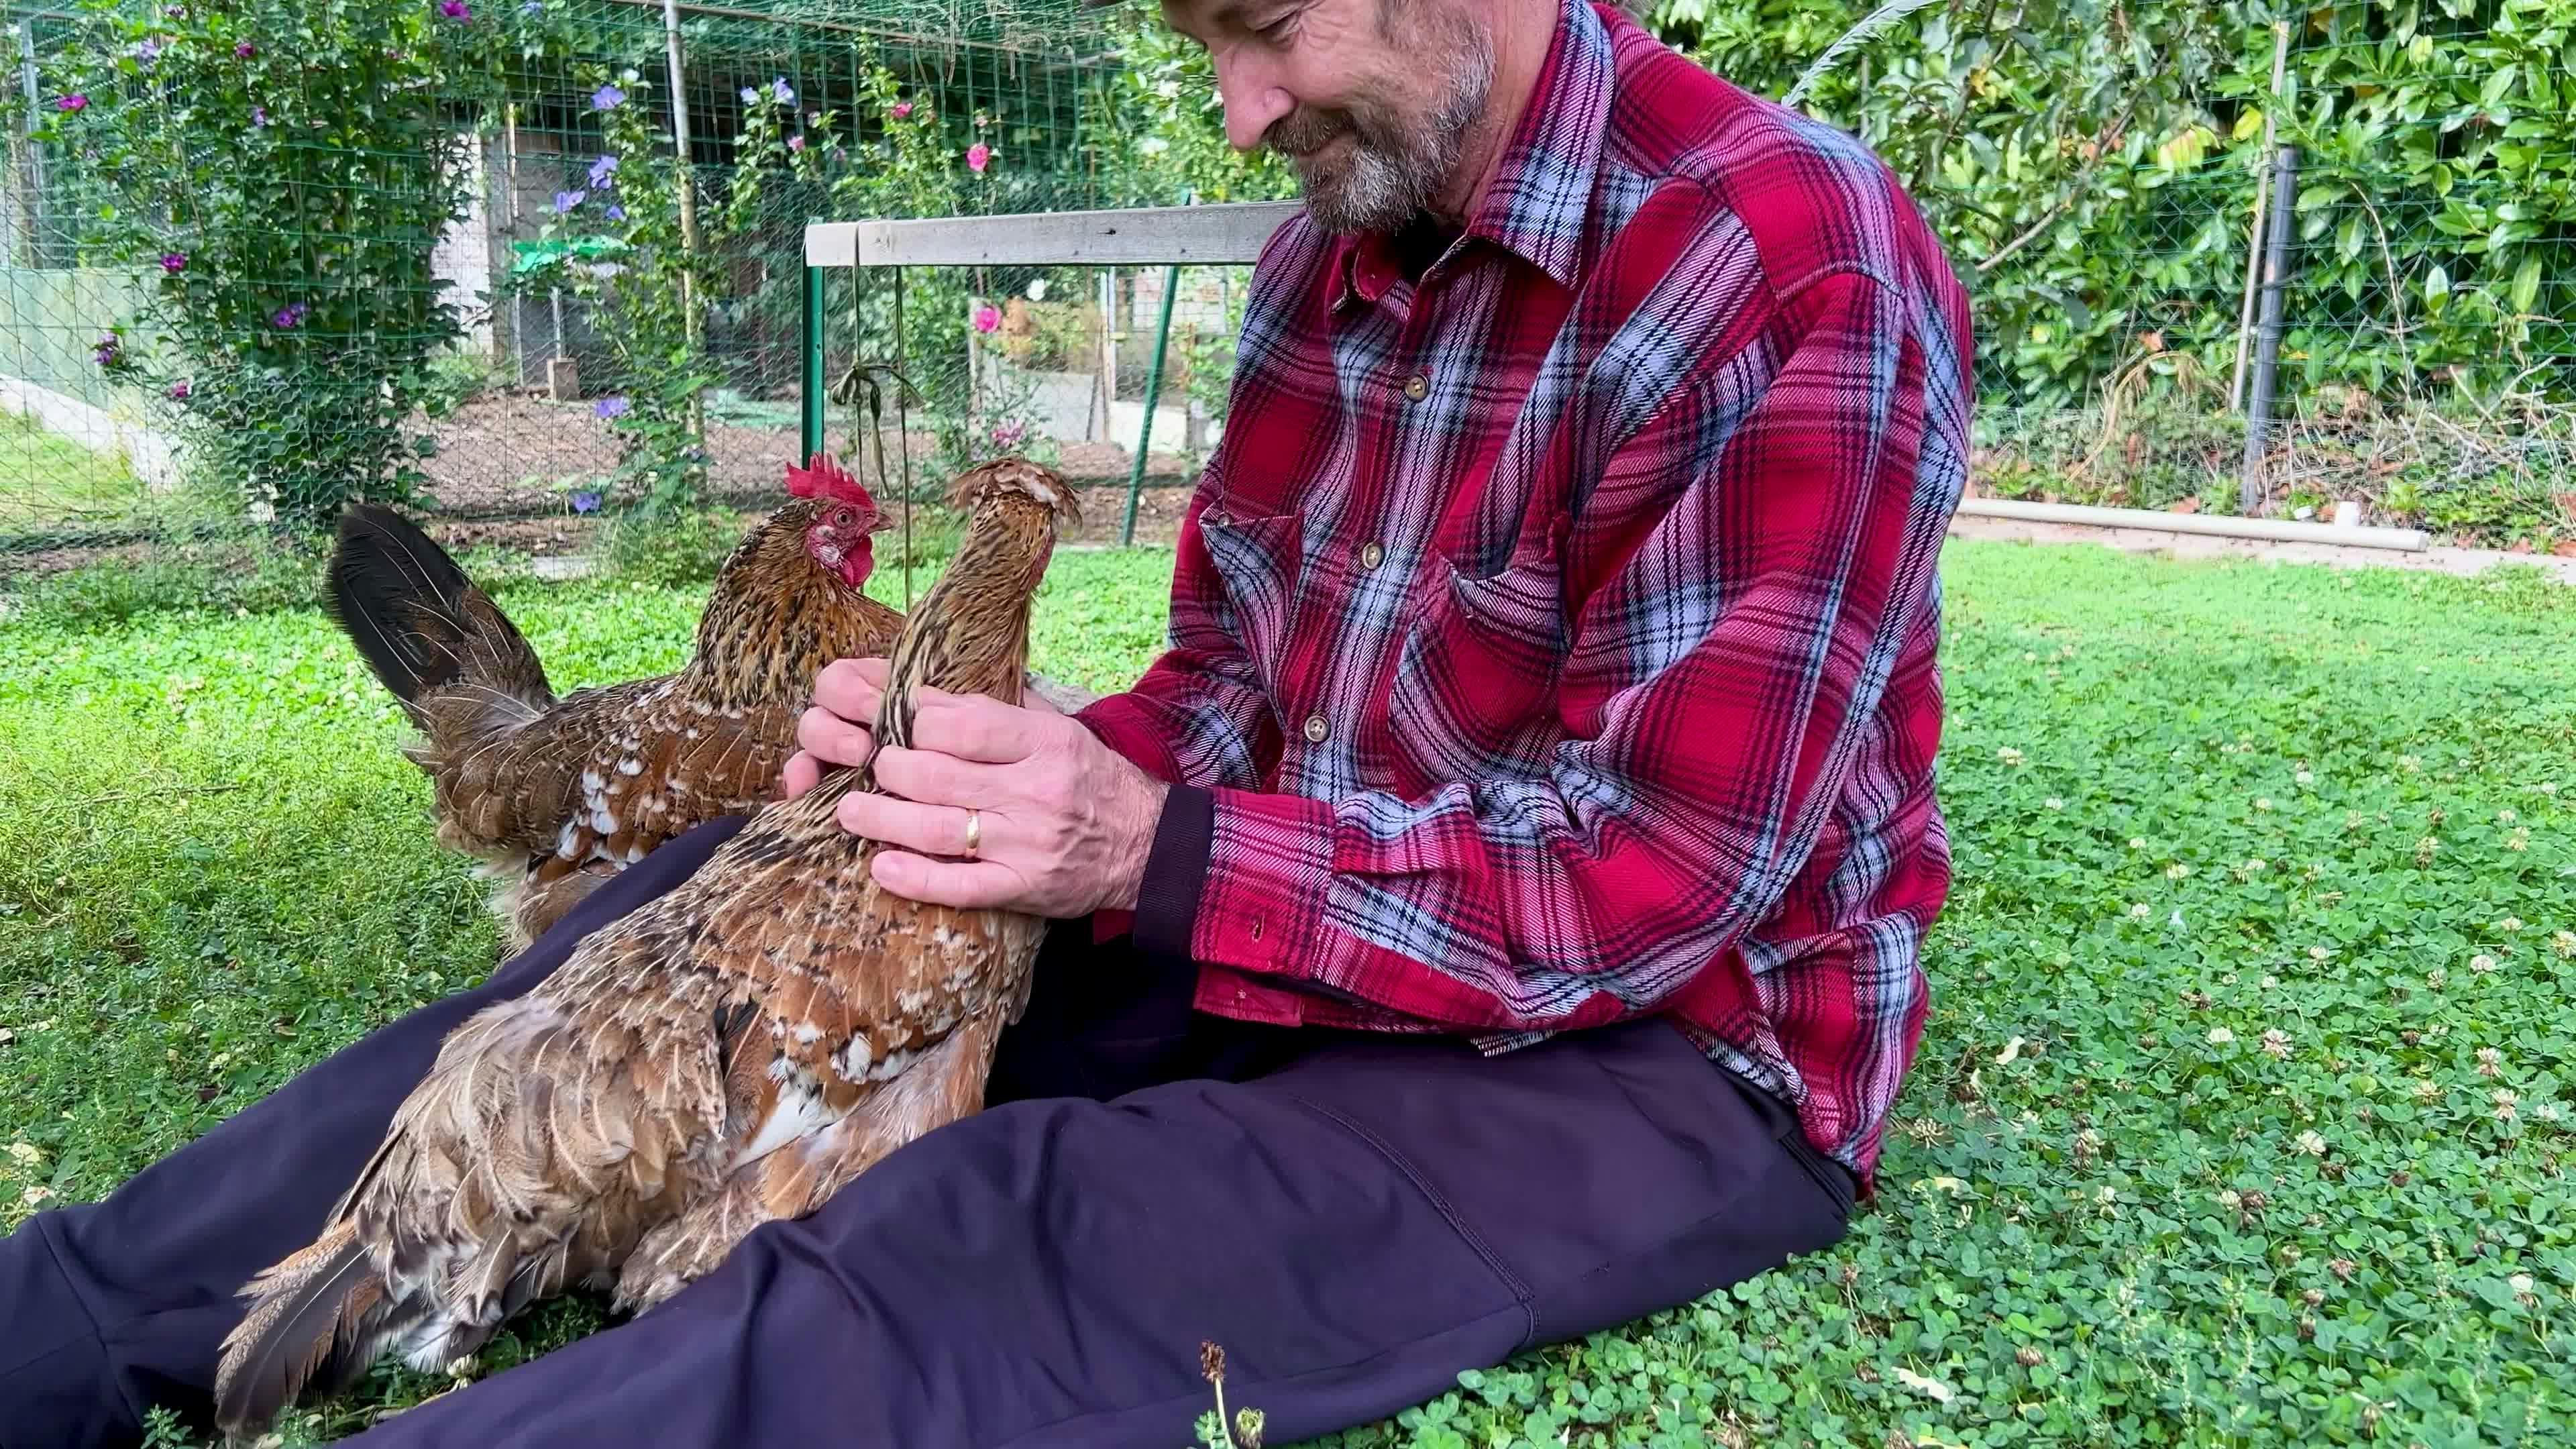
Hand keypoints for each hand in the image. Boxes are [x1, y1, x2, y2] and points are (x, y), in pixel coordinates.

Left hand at [780, 658, 1166, 917]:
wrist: (1146, 844)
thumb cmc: (1091, 779)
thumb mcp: (1059, 730)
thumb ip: (999, 711)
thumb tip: (927, 694)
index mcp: (1046, 744)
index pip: (964, 724)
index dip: (917, 721)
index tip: (895, 722)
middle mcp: (1035, 792)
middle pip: (936, 775)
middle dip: (888, 768)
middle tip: (871, 765)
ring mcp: (1027, 844)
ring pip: (935, 829)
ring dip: (880, 819)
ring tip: (850, 810)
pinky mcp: (1023, 888)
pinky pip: (958, 886)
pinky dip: (914, 878)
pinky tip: (881, 866)